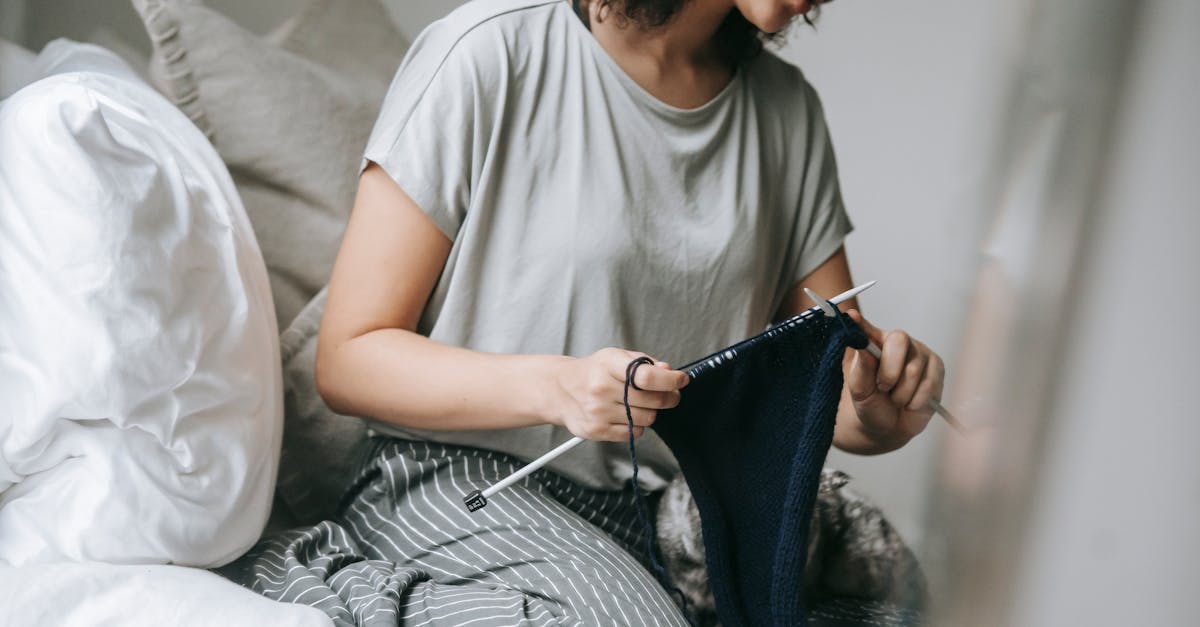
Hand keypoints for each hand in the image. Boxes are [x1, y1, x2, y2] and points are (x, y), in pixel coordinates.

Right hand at [550, 348, 688, 441]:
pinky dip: (638, 425)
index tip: (681, 380)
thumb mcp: (616, 357)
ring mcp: (598, 411)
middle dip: (668, 397)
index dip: (671, 380)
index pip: (646, 376)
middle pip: (653, 400)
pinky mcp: (597, 430)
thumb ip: (643, 363)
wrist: (560, 389)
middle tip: (670, 394)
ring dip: (651, 412)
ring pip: (647, 418)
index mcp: (608, 364)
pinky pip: (634, 432)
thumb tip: (669, 372)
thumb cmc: (593, 372)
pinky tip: (627, 415)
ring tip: (640, 404)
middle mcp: (601, 388)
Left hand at [844, 310, 944, 445]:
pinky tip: (910, 403)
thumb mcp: (861, 391)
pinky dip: (915, 400)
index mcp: (876, 344)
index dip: (861, 324)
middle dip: (889, 372)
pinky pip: (929, 384)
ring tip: (896, 399)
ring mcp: (920, 354)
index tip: (851, 318)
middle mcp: (899, 344)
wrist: (890, 428)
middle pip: (899, 341)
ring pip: (913, 369)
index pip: (868, 330)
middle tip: (882, 388)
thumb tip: (862, 346)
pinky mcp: (937, 369)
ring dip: (901, 393)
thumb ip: (862, 369)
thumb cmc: (872, 404)